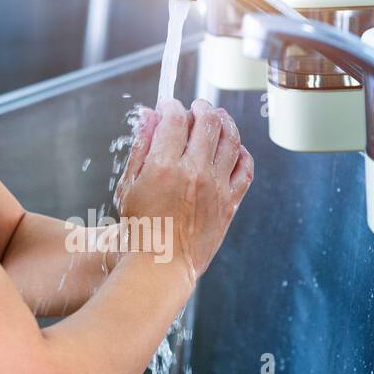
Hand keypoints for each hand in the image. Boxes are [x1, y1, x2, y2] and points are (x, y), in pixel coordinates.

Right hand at [114, 99, 253, 279]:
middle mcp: (194, 172)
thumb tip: (150, 116)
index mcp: (164, 166)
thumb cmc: (139, 230)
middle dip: (200, 107)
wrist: (160, 267)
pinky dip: (242, 153)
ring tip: (217, 118)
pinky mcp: (230, 204)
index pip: (174, 119)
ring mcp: (216, 188)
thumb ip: (141, 148)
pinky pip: (245, 169)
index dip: (170, 106)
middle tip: (196, 106)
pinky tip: (234, 148)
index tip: (168, 106)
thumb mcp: (128, 186)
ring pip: (231, 139)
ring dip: (224, 122)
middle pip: (207, 121)